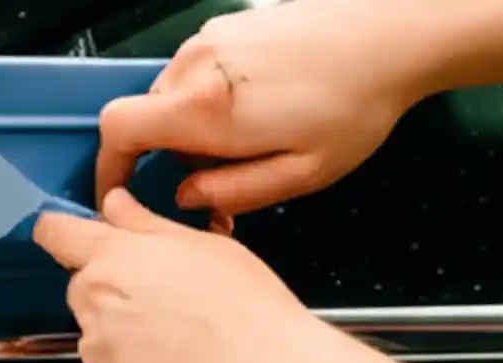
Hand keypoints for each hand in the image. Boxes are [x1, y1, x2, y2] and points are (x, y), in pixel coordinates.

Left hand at [33, 188, 331, 362]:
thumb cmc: (247, 313)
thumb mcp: (204, 246)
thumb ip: (146, 224)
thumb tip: (115, 205)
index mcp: (114, 256)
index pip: (55, 232)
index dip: (63, 231)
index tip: (74, 235)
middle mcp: (95, 301)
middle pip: (82, 284)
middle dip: (110, 285)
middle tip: (164, 293)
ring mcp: (99, 350)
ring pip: (97, 329)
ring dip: (123, 329)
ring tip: (180, 336)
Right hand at [98, 0, 429, 214]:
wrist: (394, 31)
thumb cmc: (356, 103)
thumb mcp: (300, 175)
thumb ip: (231, 193)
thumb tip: (186, 197)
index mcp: (204, 109)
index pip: (118, 131)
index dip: (108, 167)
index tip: (119, 191)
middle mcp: (195, 67)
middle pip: (148, 119)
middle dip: (174, 155)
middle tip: (225, 178)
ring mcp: (209, 41)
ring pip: (174, 97)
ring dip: (196, 126)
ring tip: (256, 138)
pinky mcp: (227, 26)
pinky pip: (198, 72)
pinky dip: (213, 97)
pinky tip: (265, 105)